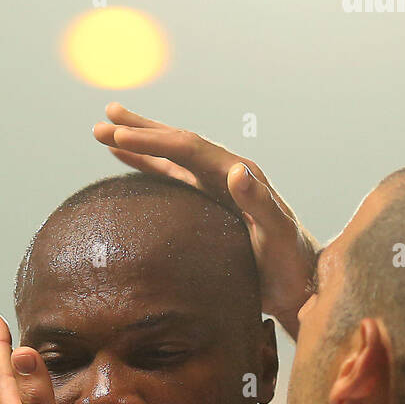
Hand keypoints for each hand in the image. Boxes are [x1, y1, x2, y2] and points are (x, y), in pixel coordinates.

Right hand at [92, 102, 317, 334]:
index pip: (189, 149)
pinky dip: (149, 169)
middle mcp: (227, 176)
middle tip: (103, 119)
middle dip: (139, 131)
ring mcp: (217, 191)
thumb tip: (237, 170)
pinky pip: (173, 181)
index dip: (154, 141)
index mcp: (240, 176)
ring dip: (139, 145)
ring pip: (171, 159)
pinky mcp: (210, 208)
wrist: (302, 285)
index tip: (119, 135)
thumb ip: (261, 203)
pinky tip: (128, 164)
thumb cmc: (292, 265)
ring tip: (105, 132)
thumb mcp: (279, 236)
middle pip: (176, 144)